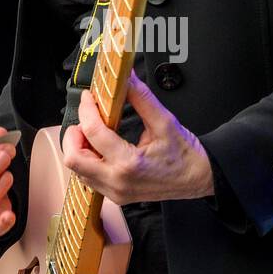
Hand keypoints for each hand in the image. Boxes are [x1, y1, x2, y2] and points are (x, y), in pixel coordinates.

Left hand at [60, 67, 214, 204]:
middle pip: (73, 158)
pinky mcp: (116, 196)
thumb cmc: (185, 155)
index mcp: (129, 163)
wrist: (199, 177)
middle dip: (74, 134)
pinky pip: (88, 178)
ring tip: (95, 133)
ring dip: (80, 148)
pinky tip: (101, 148)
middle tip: (87, 119)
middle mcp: (118, 181)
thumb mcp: (165, 121)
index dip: (86, 109)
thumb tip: (126, 77)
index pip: (93, 132)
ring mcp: (115, 192)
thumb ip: (141, 97)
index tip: (89, 97)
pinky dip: (88, 160)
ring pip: (77, 170)